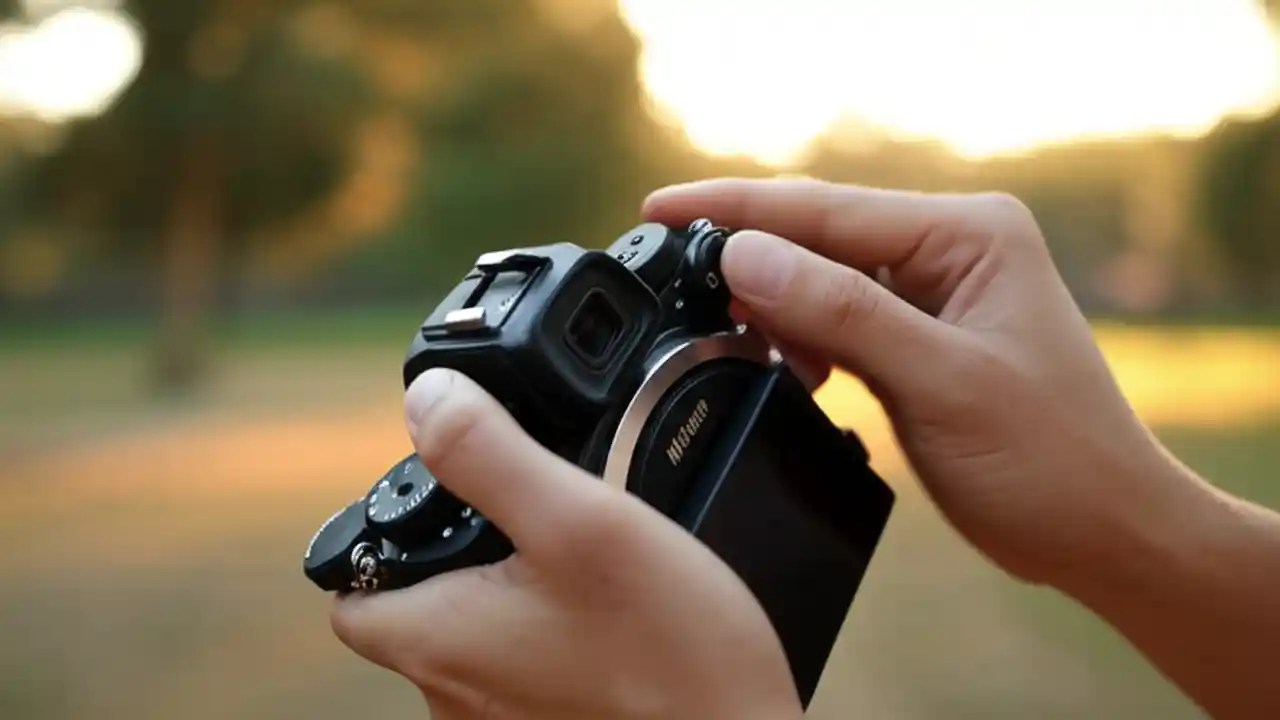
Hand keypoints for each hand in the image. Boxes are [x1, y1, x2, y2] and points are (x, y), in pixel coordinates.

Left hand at [330, 368, 801, 719]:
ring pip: (479, 640)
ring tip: (583, 568)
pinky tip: (608, 620)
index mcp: (439, 641)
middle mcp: (455, 698)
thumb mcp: (580, 522)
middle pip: (420, 610)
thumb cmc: (670, 657)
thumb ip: (490, 456)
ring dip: (515, 596)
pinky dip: (552, 638)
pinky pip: (527, 672)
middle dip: (464, 558)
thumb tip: (426, 401)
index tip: (437, 504)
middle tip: (535, 522)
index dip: (379, 538)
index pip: (350, 591)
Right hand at [646, 179, 1180, 586]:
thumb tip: (744, 256)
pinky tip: (783, 366)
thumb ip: (841, 313)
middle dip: (746, 255)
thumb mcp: (939, 381)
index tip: (661, 210)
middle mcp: (953, 247)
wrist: (1103, 533)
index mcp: (972, 233)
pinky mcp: (921, 336)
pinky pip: (838, 320)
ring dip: (771, 305)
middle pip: (819, 235)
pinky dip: (800, 340)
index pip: (830, 207)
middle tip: (671, 274)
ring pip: (822, 279)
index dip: (738, 210)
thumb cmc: (1051, 459)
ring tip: (726, 335)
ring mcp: (936, 291)